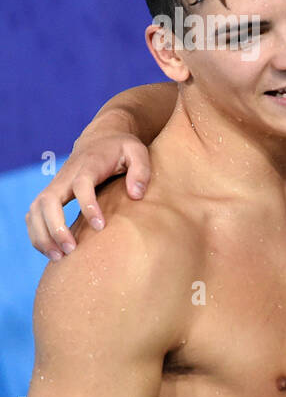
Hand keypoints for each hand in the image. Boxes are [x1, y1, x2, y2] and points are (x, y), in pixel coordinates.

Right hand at [26, 132, 151, 259]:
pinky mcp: (51, 195)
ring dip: (42, 234)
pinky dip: (37, 234)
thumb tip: (136, 195)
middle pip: (48, 200)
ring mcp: (55, 186)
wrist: (101, 140)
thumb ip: (141, 171)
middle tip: (72, 249)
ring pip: (35, 210)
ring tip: (59, 257)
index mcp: (89, 165)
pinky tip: (52, 252)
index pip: (81, 185)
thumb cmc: (122, 148)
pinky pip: (33, 216)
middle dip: (55, 226)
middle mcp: (66, 176)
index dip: (88, 205)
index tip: (100, 226)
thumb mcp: (138, 152)